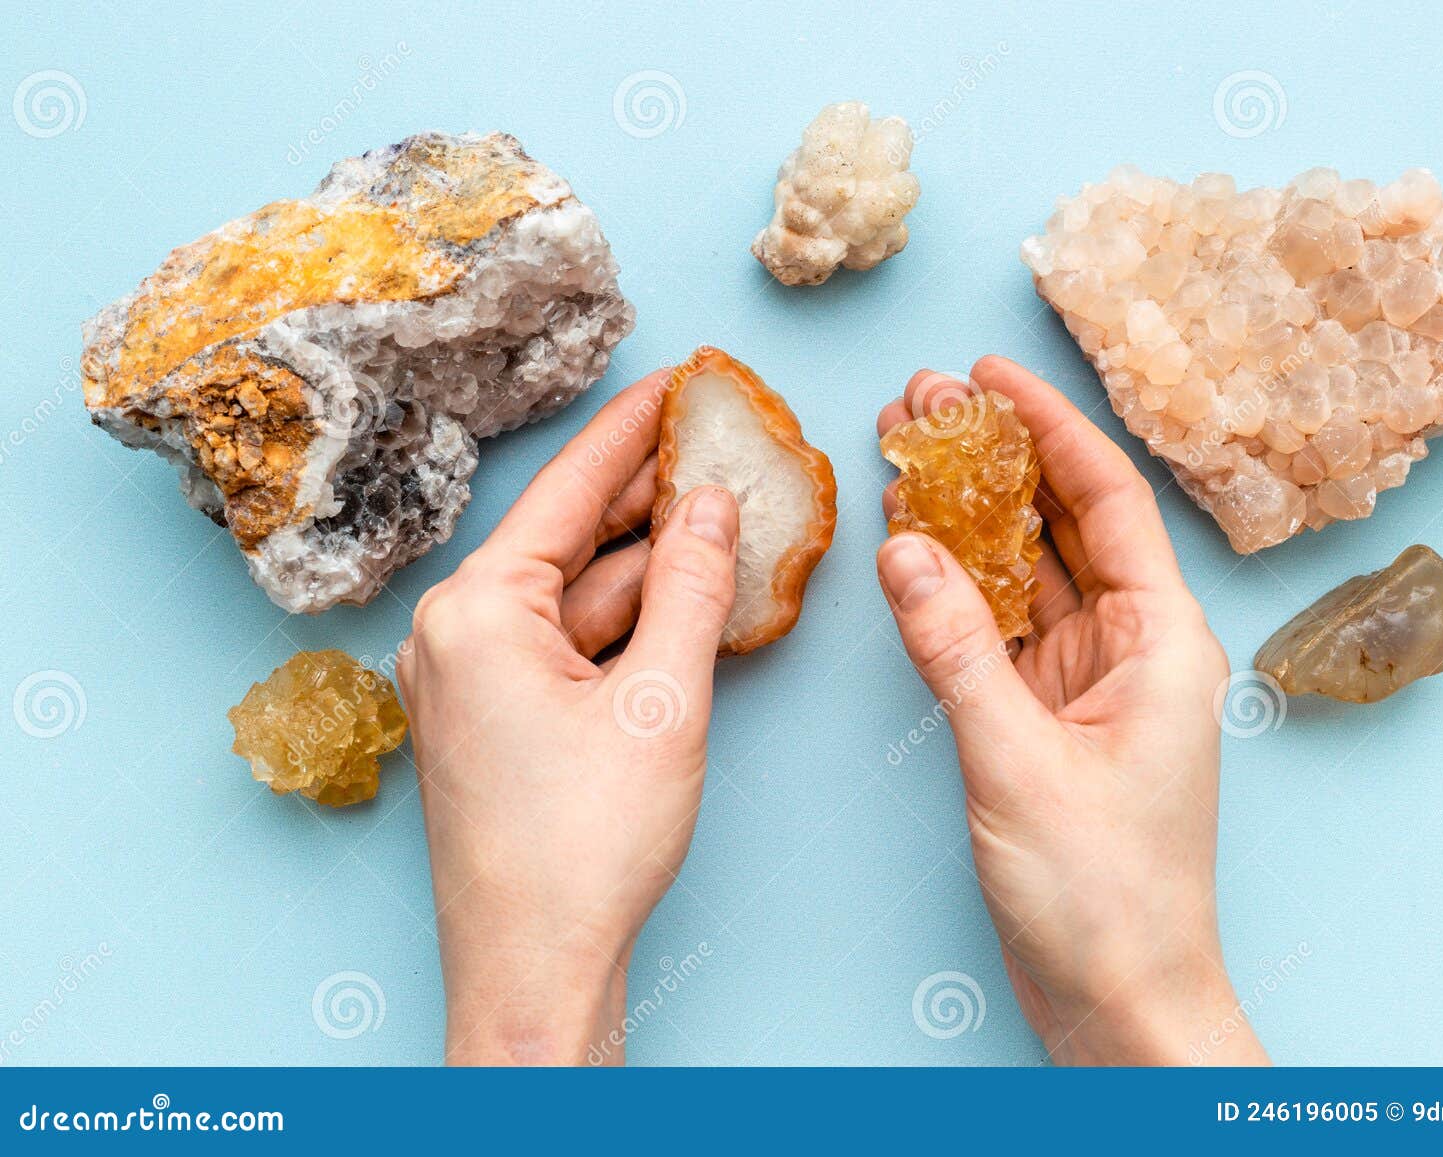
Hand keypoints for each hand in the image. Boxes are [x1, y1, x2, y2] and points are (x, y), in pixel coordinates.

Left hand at [398, 372, 738, 1065]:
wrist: (532, 969)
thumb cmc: (584, 850)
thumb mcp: (663, 701)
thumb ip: (690, 586)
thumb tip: (710, 504)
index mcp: (477, 613)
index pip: (568, 491)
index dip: (632, 430)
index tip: (678, 381)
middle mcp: (453, 634)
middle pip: (566, 538)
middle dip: (643, 495)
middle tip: (711, 442)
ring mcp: (465, 679)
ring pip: (569, 594)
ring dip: (640, 563)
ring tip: (713, 515)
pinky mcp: (486, 718)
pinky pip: (559, 643)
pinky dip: (620, 620)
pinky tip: (677, 596)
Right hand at [876, 356, 1267, 1065]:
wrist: (1119, 999)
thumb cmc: (1106, 895)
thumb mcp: (1019, 760)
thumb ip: (957, 650)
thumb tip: (905, 550)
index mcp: (1161, 641)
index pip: (1107, 499)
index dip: (1048, 426)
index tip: (991, 375)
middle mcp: (1132, 649)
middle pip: (1061, 523)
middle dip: (995, 458)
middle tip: (925, 402)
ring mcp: (1086, 684)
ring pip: (1025, 572)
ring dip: (970, 516)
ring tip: (908, 452)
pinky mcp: (1047, 721)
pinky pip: (1000, 629)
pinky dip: (958, 589)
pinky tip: (914, 546)